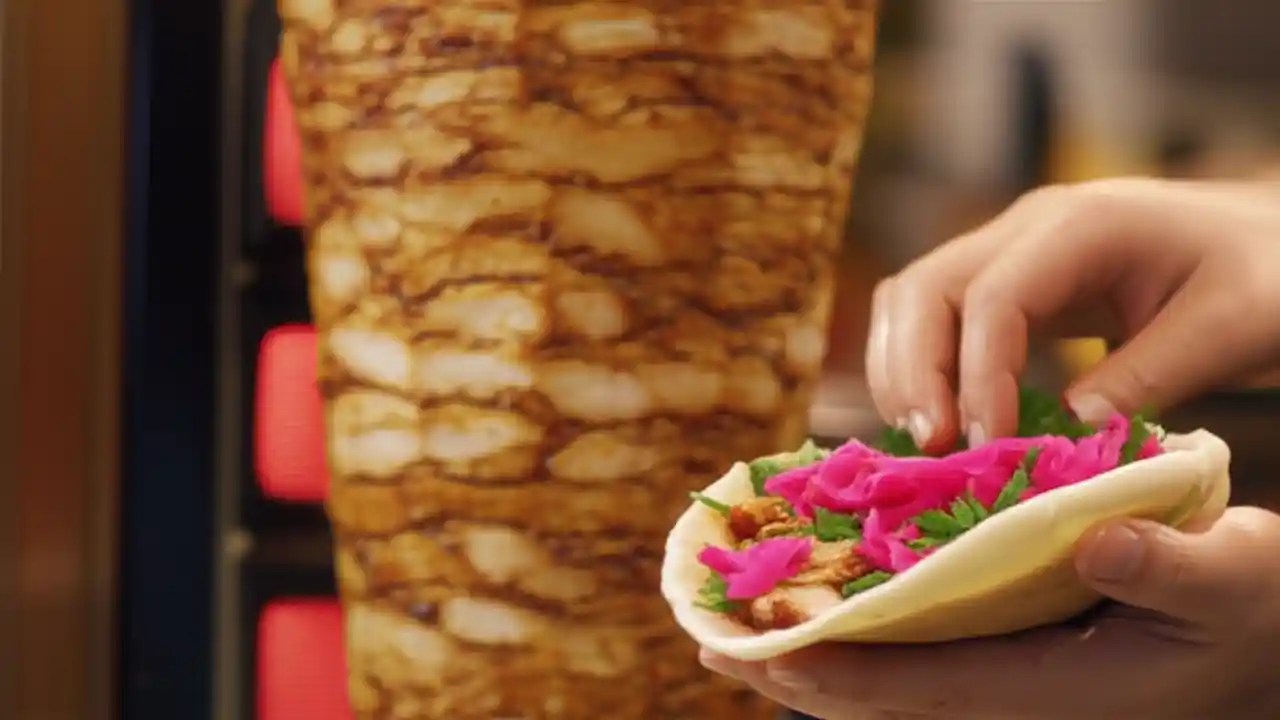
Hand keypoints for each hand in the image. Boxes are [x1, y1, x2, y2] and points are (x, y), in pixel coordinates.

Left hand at [700, 507, 1279, 718]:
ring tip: (731, 618)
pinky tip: (815, 583)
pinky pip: (909, 636)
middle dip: (788, 669)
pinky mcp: (1000, 637)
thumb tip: (1095, 541)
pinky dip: (853, 615)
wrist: (1260, 624)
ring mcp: (998, 664)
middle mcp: (1006, 684)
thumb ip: (1165, 565)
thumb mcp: (1229, 577)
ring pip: (882, 667)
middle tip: (704, 639)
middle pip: (874, 689)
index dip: (828, 675)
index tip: (753, 654)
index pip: (912, 689)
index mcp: (1045, 685)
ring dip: (807, 644)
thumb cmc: (1248, 604)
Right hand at [865, 178, 1279, 451]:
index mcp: (1082, 224)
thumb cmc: (1272, 275)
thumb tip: (1061, 432)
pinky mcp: (1012, 284)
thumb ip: (1146, 376)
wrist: (1279, 244)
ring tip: (926, 442)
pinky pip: (939, 318)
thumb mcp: (1230, 327)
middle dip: (912, 371)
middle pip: (924, 288)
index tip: (986, 446)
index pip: (992, 296)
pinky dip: (921, 368)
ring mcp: (1012, 252)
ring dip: (903, 370)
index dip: (974, 375)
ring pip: (914, 299)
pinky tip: (942, 423)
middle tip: (930, 448)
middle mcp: (1028, 228)